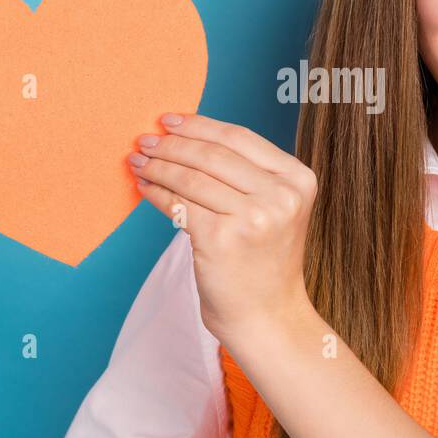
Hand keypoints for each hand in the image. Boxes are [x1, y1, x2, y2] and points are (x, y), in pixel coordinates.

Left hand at [128, 113, 315, 339]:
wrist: (268, 317)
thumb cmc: (264, 263)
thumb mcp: (274, 209)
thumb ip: (247, 175)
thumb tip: (189, 138)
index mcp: (298, 179)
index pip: (240, 138)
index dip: (200, 125)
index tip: (170, 120)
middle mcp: (281, 196)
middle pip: (213, 154)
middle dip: (173, 144)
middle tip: (146, 140)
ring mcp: (254, 218)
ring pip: (192, 177)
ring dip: (158, 166)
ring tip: (139, 161)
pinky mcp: (222, 239)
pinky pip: (179, 205)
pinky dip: (156, 193)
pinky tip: (144, 187)